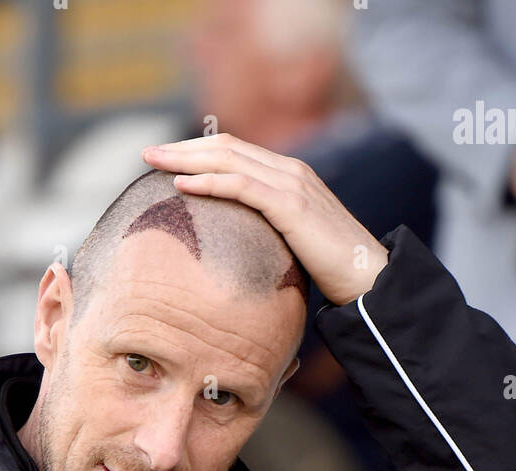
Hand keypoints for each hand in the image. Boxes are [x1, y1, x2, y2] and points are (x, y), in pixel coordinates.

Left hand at [141, 133, 388, 303]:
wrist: (368, 278)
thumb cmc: (333, 271)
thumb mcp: (294, 245)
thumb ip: (269, 235)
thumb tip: (238, 252)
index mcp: (290, 176)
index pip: (236, 151)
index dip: (199, 150)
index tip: (166, 159)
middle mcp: (290, 171)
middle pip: (226, 146)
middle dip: (183, 148)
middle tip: (147, 154)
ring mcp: (291, 184)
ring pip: (229, 158)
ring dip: (186, 158)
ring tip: (154, 163)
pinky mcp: (291, 204)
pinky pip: (241, 185)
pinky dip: (209, 181)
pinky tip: (182, 184)